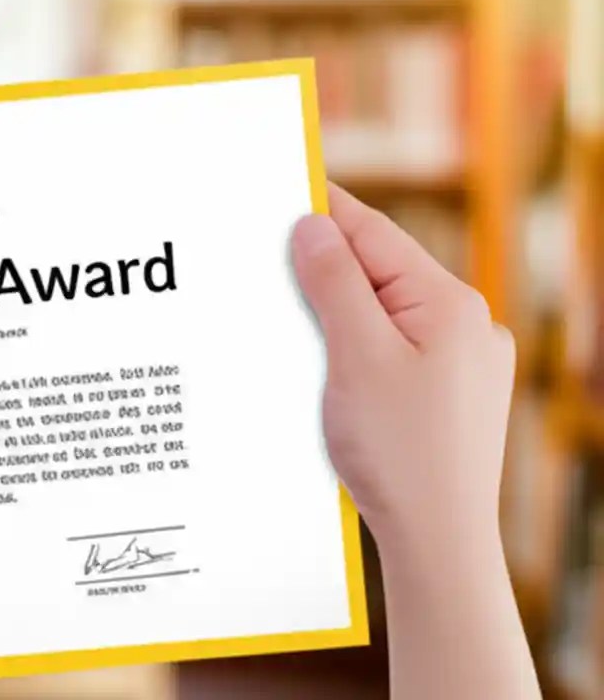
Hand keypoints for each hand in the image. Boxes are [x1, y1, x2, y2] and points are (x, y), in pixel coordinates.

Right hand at [290, 183, 537, 698]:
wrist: (437, 539)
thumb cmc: (399, 453)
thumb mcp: (356, 356)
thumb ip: (334, 283)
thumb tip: (311, 225)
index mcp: (449, 304)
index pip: (373, 235)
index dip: (322, 210)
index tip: (279, 186)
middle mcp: (463, 327)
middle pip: (376, 273)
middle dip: (320, 266)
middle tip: (262, 254)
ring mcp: (459, 364)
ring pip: (380, 315)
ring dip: (333, 310)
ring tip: (284, 313)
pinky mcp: (446, 397)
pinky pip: (389, 351)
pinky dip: (351, 347)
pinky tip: (319, 363)